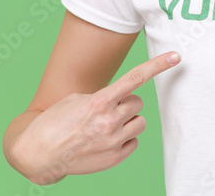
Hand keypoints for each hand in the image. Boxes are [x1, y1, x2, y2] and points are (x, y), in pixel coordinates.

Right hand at [14, 51, 181, 184]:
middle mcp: (109, 120)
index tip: (176, 56)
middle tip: (107, 109)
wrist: (38, 153)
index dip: (157, 66)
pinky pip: (134, 141)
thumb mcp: (76, 100)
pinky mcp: (115, 157)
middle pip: (137, 102)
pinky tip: (106, 139)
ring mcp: (114, 140)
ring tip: (106, 125)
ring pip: (139, 121)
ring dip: (128, 120)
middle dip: (126, 103)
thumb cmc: (54, 122)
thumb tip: (120, 101)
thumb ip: (102, 97)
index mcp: (99, 101)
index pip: (135, 78)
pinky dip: (125, 138)